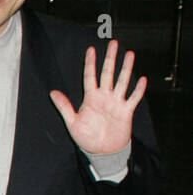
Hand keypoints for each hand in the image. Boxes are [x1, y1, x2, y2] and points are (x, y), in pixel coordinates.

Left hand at [49, 41, 146, 156]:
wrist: (102, 152)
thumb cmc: (86, 138)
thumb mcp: (72, 123)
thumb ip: (64, 107)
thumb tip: (52, 93)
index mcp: (91, 98)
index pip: (90, 76)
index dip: (90, 63)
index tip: (90, 49)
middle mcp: (104, 97)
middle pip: (108, 74)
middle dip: (110, 59)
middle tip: (113, 43)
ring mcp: (116, 103)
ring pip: (122, 81)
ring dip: (126, 68)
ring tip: (129, 54)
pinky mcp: (126, 111)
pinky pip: (133, 98)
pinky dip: (138, 90)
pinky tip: (142, 79)